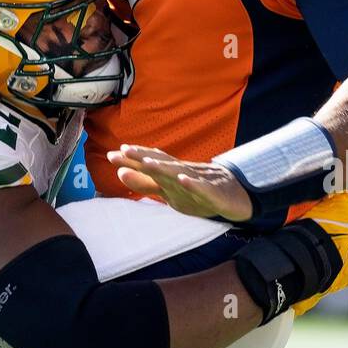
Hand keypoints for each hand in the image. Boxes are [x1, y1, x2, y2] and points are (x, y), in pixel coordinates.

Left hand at [106, 144, 252, 221]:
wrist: (236, 196)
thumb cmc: (198, 190)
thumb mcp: (168, 189)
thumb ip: (145, 183)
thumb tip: (119, 172)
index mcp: (171, 175)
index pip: (149, 164)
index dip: (132, 160)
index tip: (111, 155)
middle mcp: (183, 174)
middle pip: (161, 164)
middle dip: (143, 158)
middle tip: (124, 151)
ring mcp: (199, 181)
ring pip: (179, 173)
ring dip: (163, 167)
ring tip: (146, 162)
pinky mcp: (214, 193)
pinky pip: (202, 188)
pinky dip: (193, 183)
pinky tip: (183, 179)